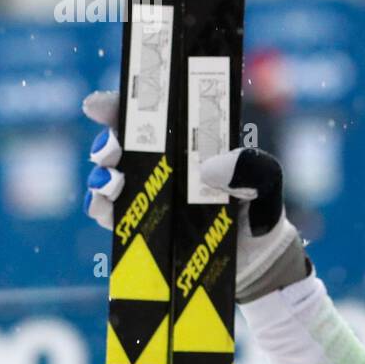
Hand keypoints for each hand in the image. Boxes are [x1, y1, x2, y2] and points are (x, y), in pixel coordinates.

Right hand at [82, 89, 310, 300]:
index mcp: (187, 141)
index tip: (99, 107)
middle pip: (118, 144)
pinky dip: (102, 210)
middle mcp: (161, 164)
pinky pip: (110, 215)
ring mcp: (148, 195)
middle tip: (111, 151)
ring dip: (101, 177)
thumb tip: (209, 169)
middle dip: (106, 143)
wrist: (256, 257)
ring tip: (113, 183)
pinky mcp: (141, 227)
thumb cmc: (259, 207)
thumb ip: (250, 166)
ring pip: (107, 178)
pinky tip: (108, 210)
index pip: (148, 115)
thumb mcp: (266, 179)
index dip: (120, 106)